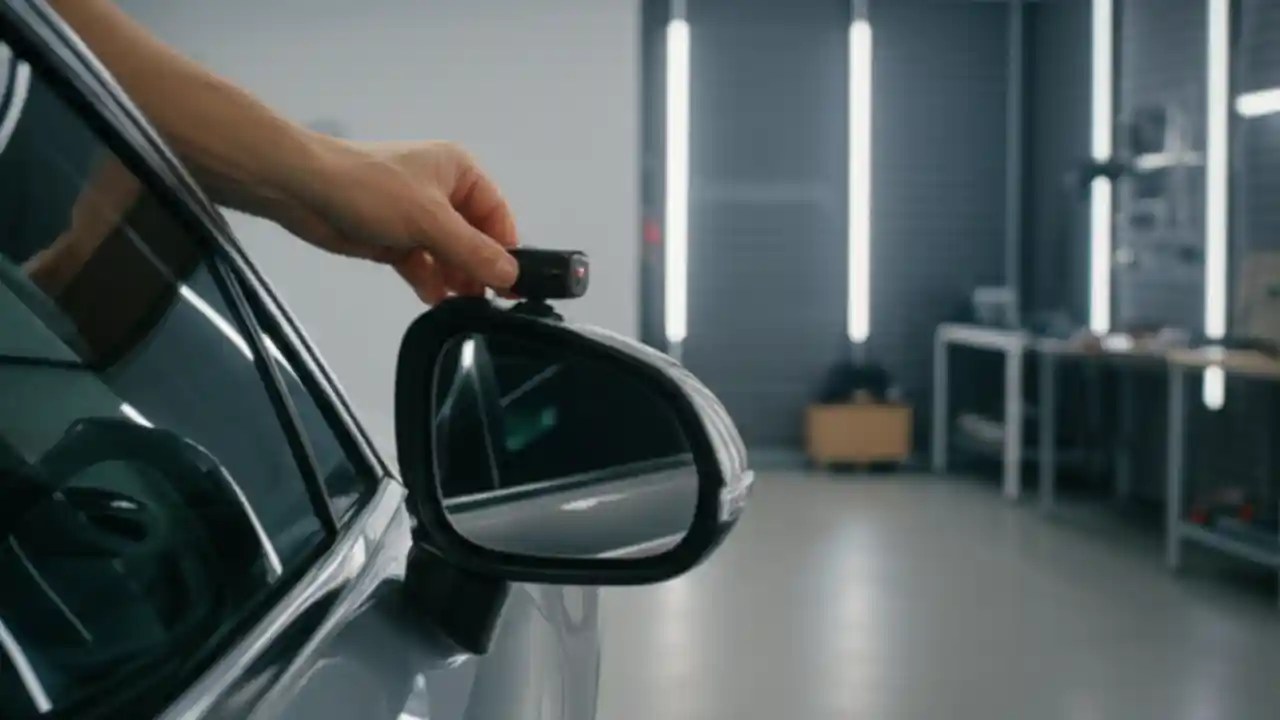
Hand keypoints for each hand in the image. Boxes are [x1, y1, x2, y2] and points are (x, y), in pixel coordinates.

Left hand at [278, 139, 519, 303]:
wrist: (303, 190)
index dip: (506, 250)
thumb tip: (512, 277)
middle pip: (474, 238)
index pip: (497, 216)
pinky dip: (428, 279)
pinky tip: (432, 298)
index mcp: (459, 173)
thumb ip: (473, 251)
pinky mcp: (393, 237)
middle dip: (477, 268)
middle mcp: (443, 192)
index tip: (512, 287)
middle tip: (485, 302)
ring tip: (459, 304)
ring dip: (453, 278)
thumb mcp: (430, 221)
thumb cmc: (373, 192)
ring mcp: (417, 216)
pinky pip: (422, 262)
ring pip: (448, 253)